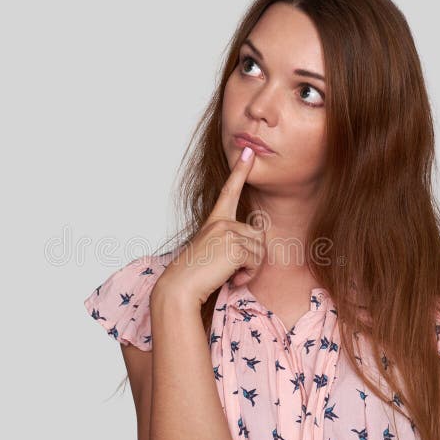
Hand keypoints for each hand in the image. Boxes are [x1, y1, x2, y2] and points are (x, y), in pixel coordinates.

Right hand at [155, 147, 265, 305]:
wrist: (180, 287)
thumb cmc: (194, 274)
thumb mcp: (212, 251)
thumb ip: (230, 242)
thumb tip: (255, 241)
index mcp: (215, 220)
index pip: (229, 191)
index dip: (240, 171)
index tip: (248, 152)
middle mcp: (222, 222)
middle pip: (258, 236)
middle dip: (252, 257)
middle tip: (232, 270)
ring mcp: (228, 232)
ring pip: (260, 251)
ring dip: (249, 268)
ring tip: (229, 274)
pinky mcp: (235, 246)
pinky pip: (256, 262)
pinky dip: (248, 275)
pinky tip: (231, 278)